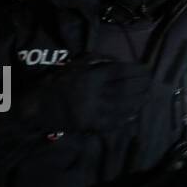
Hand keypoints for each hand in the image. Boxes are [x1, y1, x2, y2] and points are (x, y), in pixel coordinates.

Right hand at [29, 60, 152, 132]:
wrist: (33, 107)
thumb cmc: (53, 83)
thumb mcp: (73, 65)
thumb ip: (95, 61)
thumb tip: (117, 61)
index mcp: (90, 77)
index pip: (120, 72)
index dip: (136, 70)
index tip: (146, 69)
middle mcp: (94, 94)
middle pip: (125, 88)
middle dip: (141, 85)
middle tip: (152, 82)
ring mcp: (92, 111)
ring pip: (121, 106)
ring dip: (137, 101)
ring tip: (148, 96)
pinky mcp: (88, 125)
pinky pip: (111, 122)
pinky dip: (125, 118)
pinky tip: (134, 114)